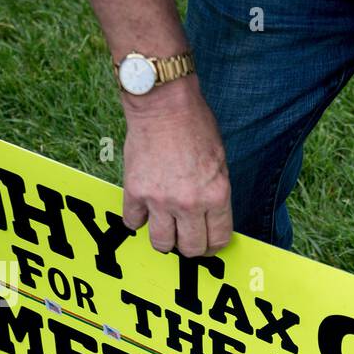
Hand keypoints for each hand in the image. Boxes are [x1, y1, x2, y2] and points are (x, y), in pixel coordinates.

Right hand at [121, 76, 232, 256]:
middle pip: (191, 248)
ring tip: (165, 228)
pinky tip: (143, 210)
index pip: (219, 239)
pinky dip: (137, 220)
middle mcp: (189, 203)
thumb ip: (215, 194)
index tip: (208, 244)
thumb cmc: (195, 126)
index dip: (214, 245)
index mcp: (216, 196)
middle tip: (186, 238)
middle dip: (191, 247)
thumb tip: (210, 218)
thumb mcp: (220, 163)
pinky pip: (133, 222)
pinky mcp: (135, 192)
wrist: (163, 105)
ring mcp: (160, 200)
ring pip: (162, 244)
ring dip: (165, 240)